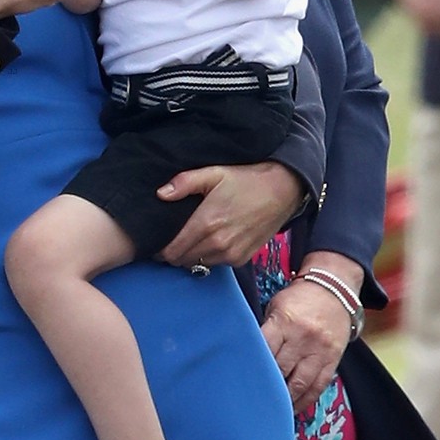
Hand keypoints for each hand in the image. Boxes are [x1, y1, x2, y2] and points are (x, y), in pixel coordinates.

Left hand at [156, 162, 304, 267]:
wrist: (282, 190)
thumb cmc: (246, 181)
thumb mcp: (213, 173)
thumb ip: (184, 183)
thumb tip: (161, 194)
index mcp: (206, 223)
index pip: (172, 251)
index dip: (160, 249)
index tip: (157, 242)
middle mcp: (217, 243)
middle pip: (181, 261)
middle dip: (172, 253)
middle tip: (171, 240)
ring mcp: (231, 254)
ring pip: (196, 265)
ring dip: (189, 256)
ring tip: (190, 240)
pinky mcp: (241, 259)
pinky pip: (214, 265)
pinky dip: (207, 257)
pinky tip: (209, 242)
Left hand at [261, 251, 361, 410]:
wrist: (334, 290)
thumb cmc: (298, 299)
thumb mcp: (276, 306)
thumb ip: (266, 330)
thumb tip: (249, 355)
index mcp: (284, 321)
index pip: (264, 348)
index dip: (253, 366)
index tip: (240, 380)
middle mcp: (303, 338)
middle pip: (280, 369)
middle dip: (266, 384)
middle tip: (251, 399)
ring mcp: (319, 351)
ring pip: (300, 383)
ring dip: (285, 399)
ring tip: (271, 410)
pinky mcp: (332, 360)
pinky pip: (318, 386)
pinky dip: (305, 400)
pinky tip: (294, 408)